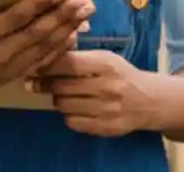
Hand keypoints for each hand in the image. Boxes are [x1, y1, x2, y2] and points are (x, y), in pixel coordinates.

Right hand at [0, 0, 94, 112]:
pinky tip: (72, 38)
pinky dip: (60, 49)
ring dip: (67, 29)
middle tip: (84, 1)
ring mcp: (10, 66)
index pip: (17, 18)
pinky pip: (42, 62)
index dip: (40, 3)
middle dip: (63, 15)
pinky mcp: (14, 74)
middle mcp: (1, 53)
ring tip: (85, 15)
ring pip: (45, 47)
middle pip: (39, 32)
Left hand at [34, 50, 161, 136]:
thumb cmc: (120, 75)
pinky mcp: (107, 128)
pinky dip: (68, 116)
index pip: (67, 63)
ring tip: (61, 95)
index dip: (46, 66)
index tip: (34, 66)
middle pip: (61, 86)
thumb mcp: (104, 58)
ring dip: (57, 100)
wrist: (150, 101)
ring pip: (63, 105)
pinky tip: (75, 109)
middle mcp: (107, 87)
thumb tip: (43, 57)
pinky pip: (72, 122)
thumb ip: (78, 57)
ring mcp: (107, 110)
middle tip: (35, 83)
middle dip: (44, 84)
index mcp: (105, 64)